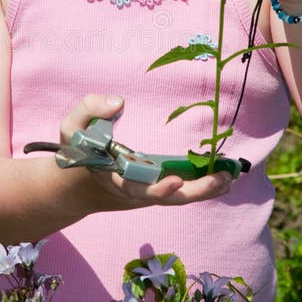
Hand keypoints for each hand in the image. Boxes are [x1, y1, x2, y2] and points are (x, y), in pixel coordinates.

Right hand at [60, 94, 232, 207]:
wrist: (76, 184)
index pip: (136, 189)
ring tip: (230, 177)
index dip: (156, 188)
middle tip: (222, 179)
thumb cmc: (77, 151)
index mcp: (113, 178)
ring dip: (204, 190)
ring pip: (177, 198)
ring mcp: (145, 192)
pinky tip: (224, 178)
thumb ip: (90, 109)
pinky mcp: (154, 188)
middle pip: (166, 198)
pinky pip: (180, 192)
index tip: (175, 181)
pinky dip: (202, 187)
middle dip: (195, 191)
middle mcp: (132, 190)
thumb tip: (119, 102)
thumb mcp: (72, 127)